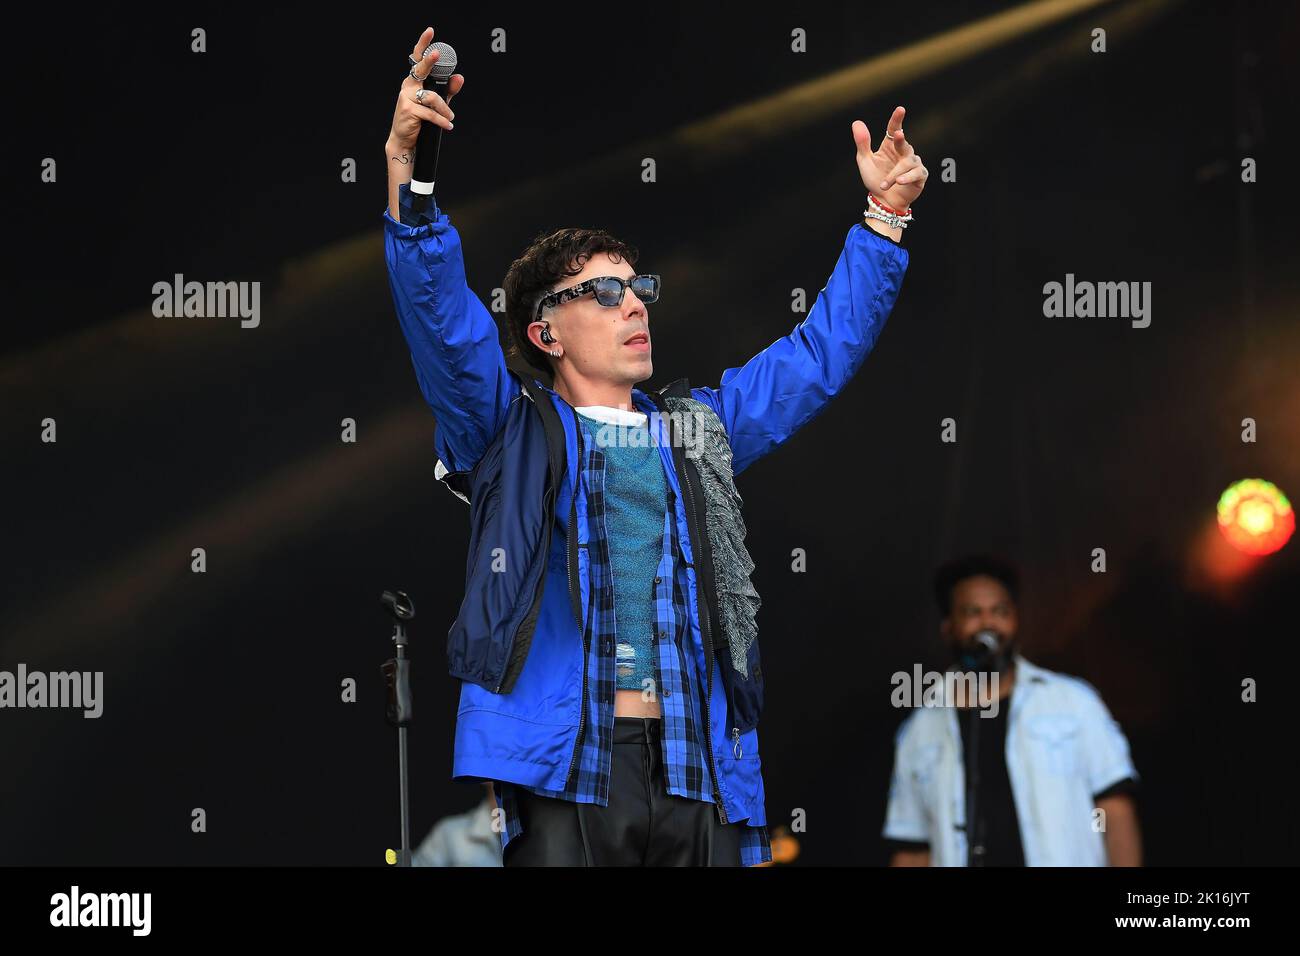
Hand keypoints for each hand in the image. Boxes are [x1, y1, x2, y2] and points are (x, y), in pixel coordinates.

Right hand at [388, 26, 463, 152]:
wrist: (405, 139)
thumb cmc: (420, 119)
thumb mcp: (437, 104)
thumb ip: (448, 91)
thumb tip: (460, 77)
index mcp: (414, 80)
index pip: (417, 58)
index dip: (423, 44)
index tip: (430, 31)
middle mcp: (408, 85)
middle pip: (420, 70)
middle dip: (428, 61)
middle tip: (436, 53)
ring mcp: (406, 97)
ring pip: (432, 97)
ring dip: (444, 109)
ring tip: (450, 118)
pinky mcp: (408, 110)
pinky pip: (430, 113)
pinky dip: (441, 120)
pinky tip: (448, 125)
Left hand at [852, 106, 927, 211]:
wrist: (883, 202)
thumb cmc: (875, 180)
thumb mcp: (865, 161)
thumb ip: (862, 143)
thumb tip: (857, 122)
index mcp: (890, 146)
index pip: (894, 129)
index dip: (897, 119)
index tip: (900, 109)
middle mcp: (903, 152)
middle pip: (904, 143)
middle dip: (901, 139)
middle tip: (899, 135)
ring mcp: (913, 164)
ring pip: (906, 163)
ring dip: (894, 174)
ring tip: (884, 184)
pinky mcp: (920, 176)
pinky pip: (916, 173)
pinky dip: (906, 178)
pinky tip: (899, 182)